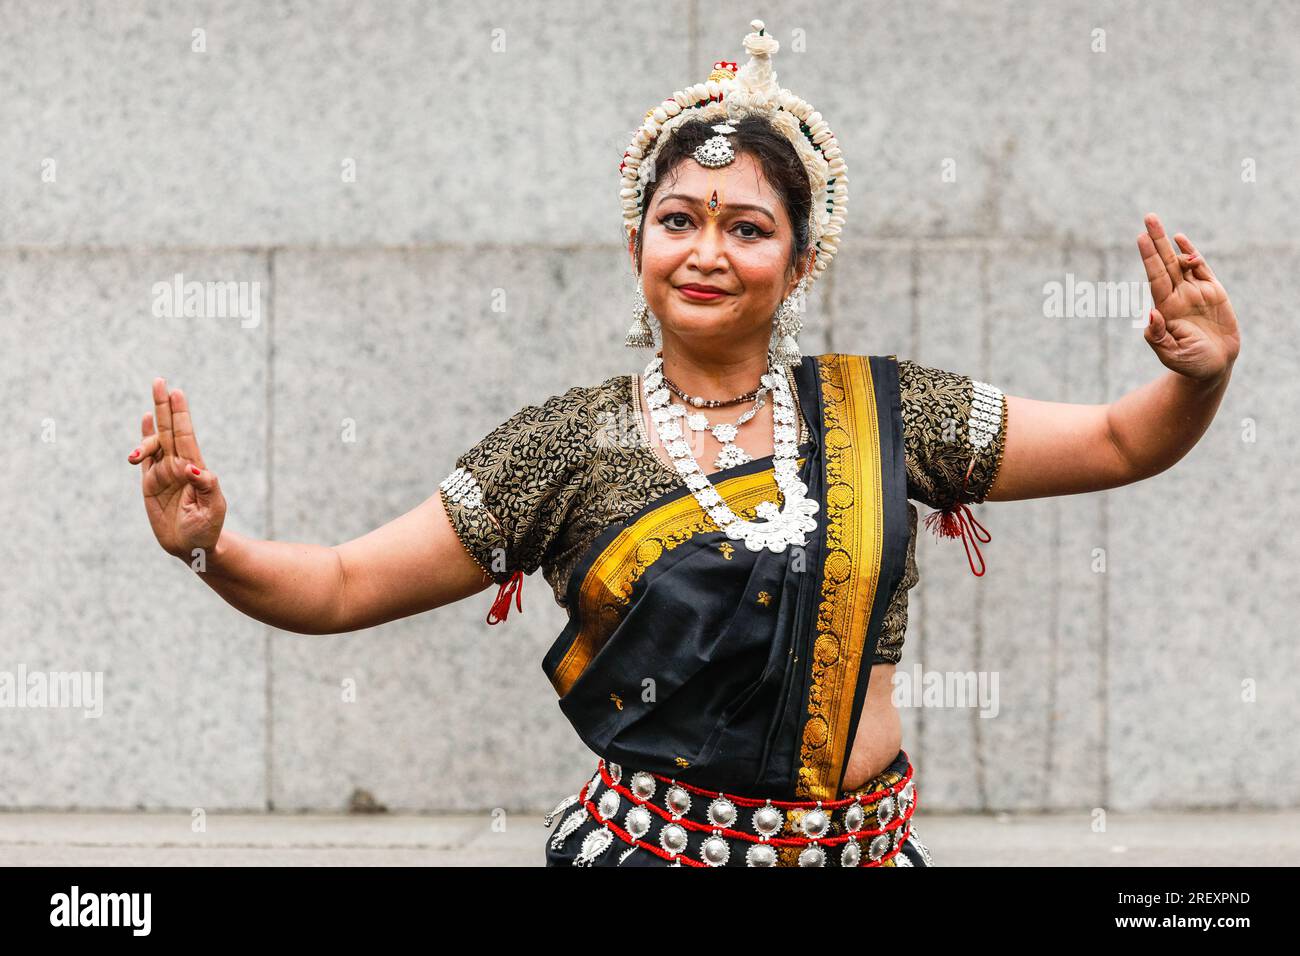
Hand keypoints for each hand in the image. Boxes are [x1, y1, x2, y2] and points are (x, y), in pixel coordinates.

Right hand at [126, 378, 227, 561]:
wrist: (194, 547)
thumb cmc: (208, 528)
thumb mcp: (213, 508)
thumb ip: (207, 487)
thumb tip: (193, 468)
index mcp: (196, 468)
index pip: (186, 435)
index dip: (181, 414)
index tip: (177, 393)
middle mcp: (179, 466)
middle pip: (170, 430)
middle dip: (165, 406)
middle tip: (160, 381)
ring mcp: (164, 473)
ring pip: (155, 443)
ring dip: (149, 430)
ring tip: (144, 429)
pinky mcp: (150, 485)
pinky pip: (146, 459)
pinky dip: (143, 442)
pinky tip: (145, 421)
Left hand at [1137, 213, 1240, 381]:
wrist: (1214, 366)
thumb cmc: (1189, 363)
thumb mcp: (1170, 354)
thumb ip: (1157, 337)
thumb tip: (1150, 315)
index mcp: (1165, 308)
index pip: (1155, 277)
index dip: (1149, 257)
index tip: (1140, 238)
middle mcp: (1177, 296)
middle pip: (1164, 263)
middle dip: (1155, 241)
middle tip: (1148, 217)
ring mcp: (1195, 292)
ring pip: (1180, 262)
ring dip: (1170, 243)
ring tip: (1157, 224)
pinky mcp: (1214, 292)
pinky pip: (1201, 269)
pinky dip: (1192, 254)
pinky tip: (1181, 240)